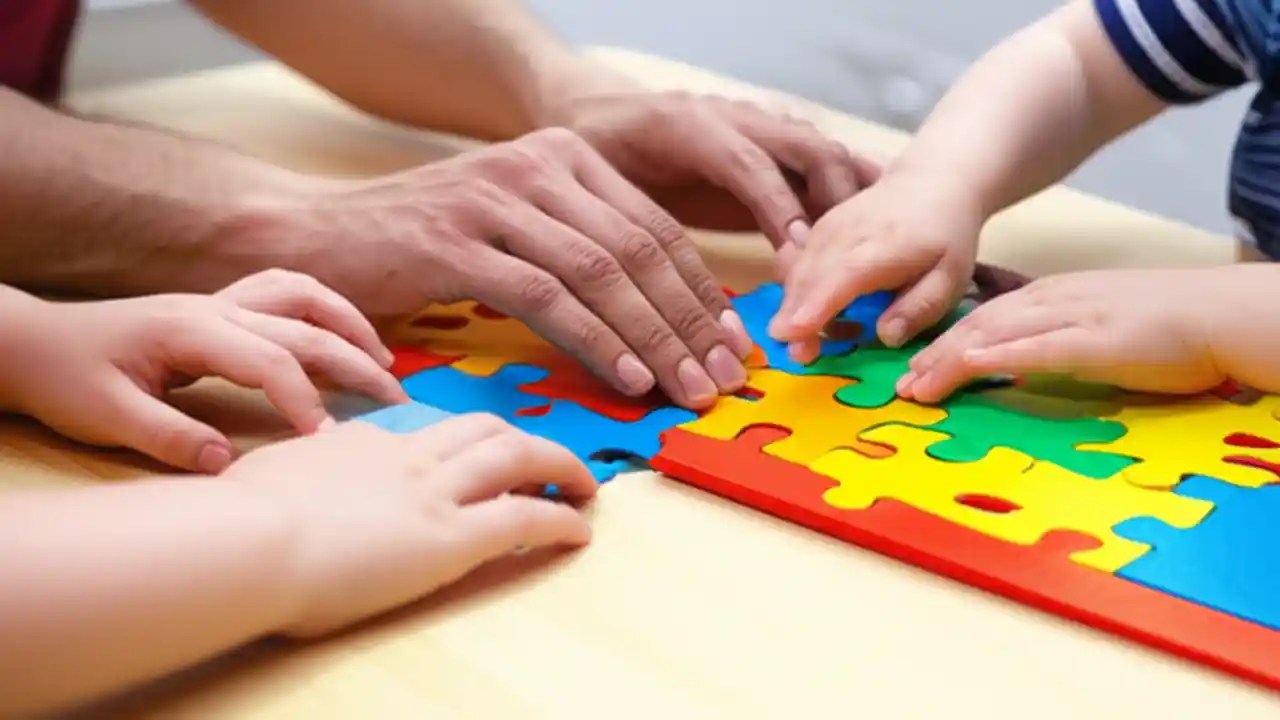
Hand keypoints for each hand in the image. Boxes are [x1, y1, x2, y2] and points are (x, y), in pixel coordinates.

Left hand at [0, 270, 405, 472]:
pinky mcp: (218, 307)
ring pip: (302, 294)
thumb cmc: (68, 380)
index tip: (329, 440)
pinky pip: (284, 291)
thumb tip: (227, 464)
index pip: (271, 361)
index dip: (306, 400)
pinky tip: (339, 334)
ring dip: (349, 322)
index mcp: (191, 331)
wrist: (34, 344)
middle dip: (355, 361)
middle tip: (396, 398)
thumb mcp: (106, 417)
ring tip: (382, 358)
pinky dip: (322, 308)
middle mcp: (214, 308)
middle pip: (303, 325)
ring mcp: (218, 302)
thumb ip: (169, 438)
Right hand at [229, 414, 595, 636]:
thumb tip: (286, 476)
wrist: (245, 541)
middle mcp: (407, 458)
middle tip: (551, 458)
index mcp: (362, 443)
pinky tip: (580, 530)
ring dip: (560, 466)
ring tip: (585, 484)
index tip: (477, 455)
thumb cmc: (234, 520)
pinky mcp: (451, 538)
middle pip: (485, 429)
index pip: (427, 432)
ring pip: (518, 457)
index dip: (461, 443)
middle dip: (525, 440)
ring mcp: (433, 494)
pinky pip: (525, 518)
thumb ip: (294, 471)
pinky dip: (561, 519)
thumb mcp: (267, 476)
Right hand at [285, 128, 754, 410]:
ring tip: (687, 388)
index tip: (733, 344)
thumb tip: (654, 314)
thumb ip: (578, 251)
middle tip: (723, 378)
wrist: (316, 233)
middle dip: (690, 322)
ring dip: (654, 339)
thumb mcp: (514, 229)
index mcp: (561, 156)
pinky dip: (594, 339)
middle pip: (638, 250)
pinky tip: (625, 376)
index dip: (701, 291)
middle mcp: (535, 166)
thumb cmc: (422, 245)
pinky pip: (545, 295)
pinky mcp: (455, 242)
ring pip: (601, 273)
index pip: (654, 227)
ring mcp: (494, 199)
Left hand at [541, 71, 879, 269]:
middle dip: (835, 204)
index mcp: (692, 124)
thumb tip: (644, 270)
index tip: (799, 253)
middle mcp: (740, 119)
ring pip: (826, 156)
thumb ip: (631, 212)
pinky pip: (826, 167)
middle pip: (810, 149)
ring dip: (852, 204)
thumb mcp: (606, 180)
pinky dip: (853, 198)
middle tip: (843, 263)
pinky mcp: (778, 152)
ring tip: (866, 257)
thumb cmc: (602, 154)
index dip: (777, 208)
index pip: (748, 164)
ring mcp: (766, 130)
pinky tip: (867, 240)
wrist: (607, 116)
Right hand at [766, 170, 983, 362]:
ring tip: (796, 339)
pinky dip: (794, 289)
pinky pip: (796, 262)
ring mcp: (827, 228)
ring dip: (790, 306)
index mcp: (882, 248)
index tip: (789, 335)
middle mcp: (846, 235)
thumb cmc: (945, 237)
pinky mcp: (818, 229)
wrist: (932, 182)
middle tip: (797, 355)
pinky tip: (801, 311)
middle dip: (794, 318)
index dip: (813, 308)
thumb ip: (919, 308)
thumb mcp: (949, 278)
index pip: (840, 278)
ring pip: (796, 270)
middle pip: (809, 278)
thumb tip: (885, 337)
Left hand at [895, 268, 1226, 403]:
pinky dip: (996, 357)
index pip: (985, 319)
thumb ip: (1058, 343)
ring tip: (917, 387)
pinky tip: (968, 367)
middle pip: (978, 326)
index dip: (944, 344)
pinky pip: (1035, 347)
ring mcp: (1071, 317)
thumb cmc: (1167, 327)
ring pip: (995, 334)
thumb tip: (1023, 366)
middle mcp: (1053, 301)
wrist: (1221, 312)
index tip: (915, 370)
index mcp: (1053, 298)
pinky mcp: (1095, 340)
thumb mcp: (1097, 329)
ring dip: (949, 361)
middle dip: (934, 356)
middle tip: (901, 386)